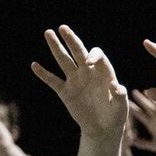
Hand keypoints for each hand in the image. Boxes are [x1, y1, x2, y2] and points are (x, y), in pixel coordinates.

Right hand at [32, 24, 128, 138]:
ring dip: (56, 47)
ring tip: (48, 33)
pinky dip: (43, 74)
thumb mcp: (120, 107)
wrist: (102, 128)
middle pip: (78, 52)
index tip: (88, 62)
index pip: (96, 56)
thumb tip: (116, 86)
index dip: (93, 56)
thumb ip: (120, 96)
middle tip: (62, 28)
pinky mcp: (65, 92)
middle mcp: (88, 72)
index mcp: (103, 72)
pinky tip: (34, 65)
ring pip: (64, 60)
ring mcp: (75, 80)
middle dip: (71, 40)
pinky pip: (53, 81)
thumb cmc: (115, 116)